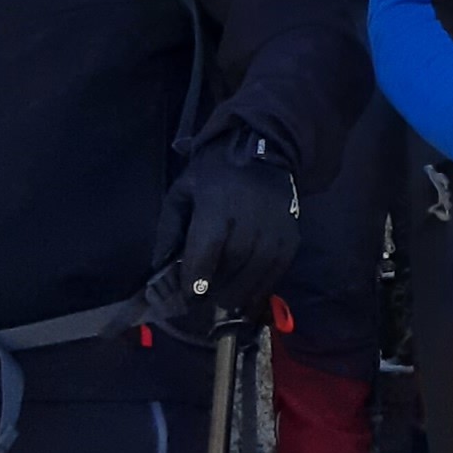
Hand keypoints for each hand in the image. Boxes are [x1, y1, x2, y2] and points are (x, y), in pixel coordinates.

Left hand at [145, 129, 298, 330]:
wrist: (263, 151)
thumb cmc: (215, 173)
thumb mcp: (182, 192)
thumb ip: (169, 230)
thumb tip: (161, 269)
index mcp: (216, 209)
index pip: (204, 257)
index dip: (193, 282)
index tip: (186, 296)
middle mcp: (249, 223)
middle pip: (230, 272)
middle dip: (213, 292)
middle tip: (202, 302)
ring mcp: (274, 233)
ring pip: (253, 279)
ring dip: (236, 295)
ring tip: (222, 300)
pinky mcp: (291, 240)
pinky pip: (274, 275)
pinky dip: (259, 289)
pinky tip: (246, 293)